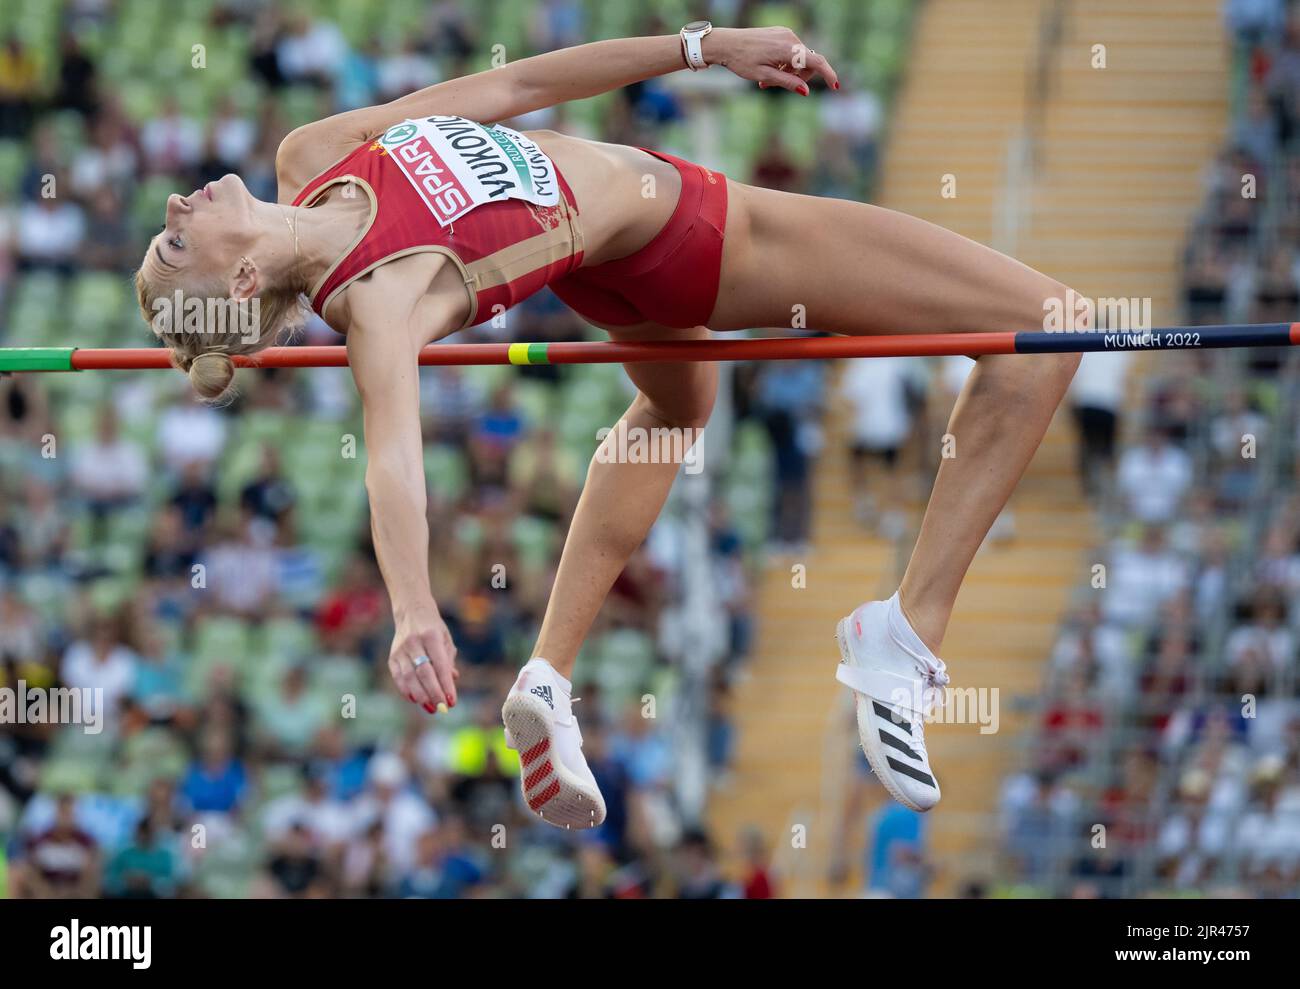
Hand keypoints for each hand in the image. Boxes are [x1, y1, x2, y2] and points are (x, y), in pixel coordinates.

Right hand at [388, 604, 458, 713]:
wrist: (411, 611)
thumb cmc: (433, 628)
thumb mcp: (445, 639)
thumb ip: (448, 660)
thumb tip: (452, 680)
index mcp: (431, 636)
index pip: (440, 665)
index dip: (446, 685)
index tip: (452, 701)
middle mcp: (414, 642)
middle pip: (424, 673)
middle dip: (434, 693)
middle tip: (442, 708)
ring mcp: (400, 649)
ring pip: (409, 677)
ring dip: (420, 696)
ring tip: (431, 708)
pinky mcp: (392, 656)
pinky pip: (398, 677)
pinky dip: (407, 691)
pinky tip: (416, 700)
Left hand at [704, 26, 838, 94]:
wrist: (725, 43)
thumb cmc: (741, 61)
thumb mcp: (764, 76)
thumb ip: (787, 83)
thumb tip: (805, 91)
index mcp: (787, 49)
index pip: (816, 61)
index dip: (828, 74)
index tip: (836, 86)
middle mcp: (790, 38)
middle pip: (807, 62)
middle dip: (797, 78)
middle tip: (771, 88)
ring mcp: (785, 33)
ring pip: (798, 58)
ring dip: (787, 72)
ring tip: (764, 81)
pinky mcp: (780, 32)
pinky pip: (790, 51)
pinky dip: (783, 63)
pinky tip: (767, 68)